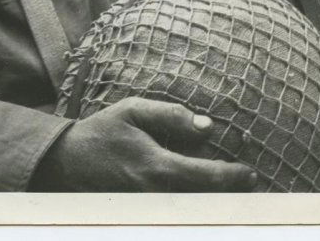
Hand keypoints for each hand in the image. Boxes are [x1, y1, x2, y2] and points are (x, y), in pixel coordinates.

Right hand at [31, 98, 258, 192]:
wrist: (68, 161)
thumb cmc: (103, 131)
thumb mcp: (134, 110)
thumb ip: (171, 115)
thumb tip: (208, 126)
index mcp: (156, 166)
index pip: (205, 177)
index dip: (232, 177)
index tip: (250, 173)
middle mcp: (156, 193)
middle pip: (204, 199)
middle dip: (229, 193)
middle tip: (249, 182)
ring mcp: (149, 205)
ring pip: (192, 206)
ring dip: (213, 197)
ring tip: (232, 185)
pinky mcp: (144, 209)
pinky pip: (176, 207)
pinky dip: (193, 198)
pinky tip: (202, 187)